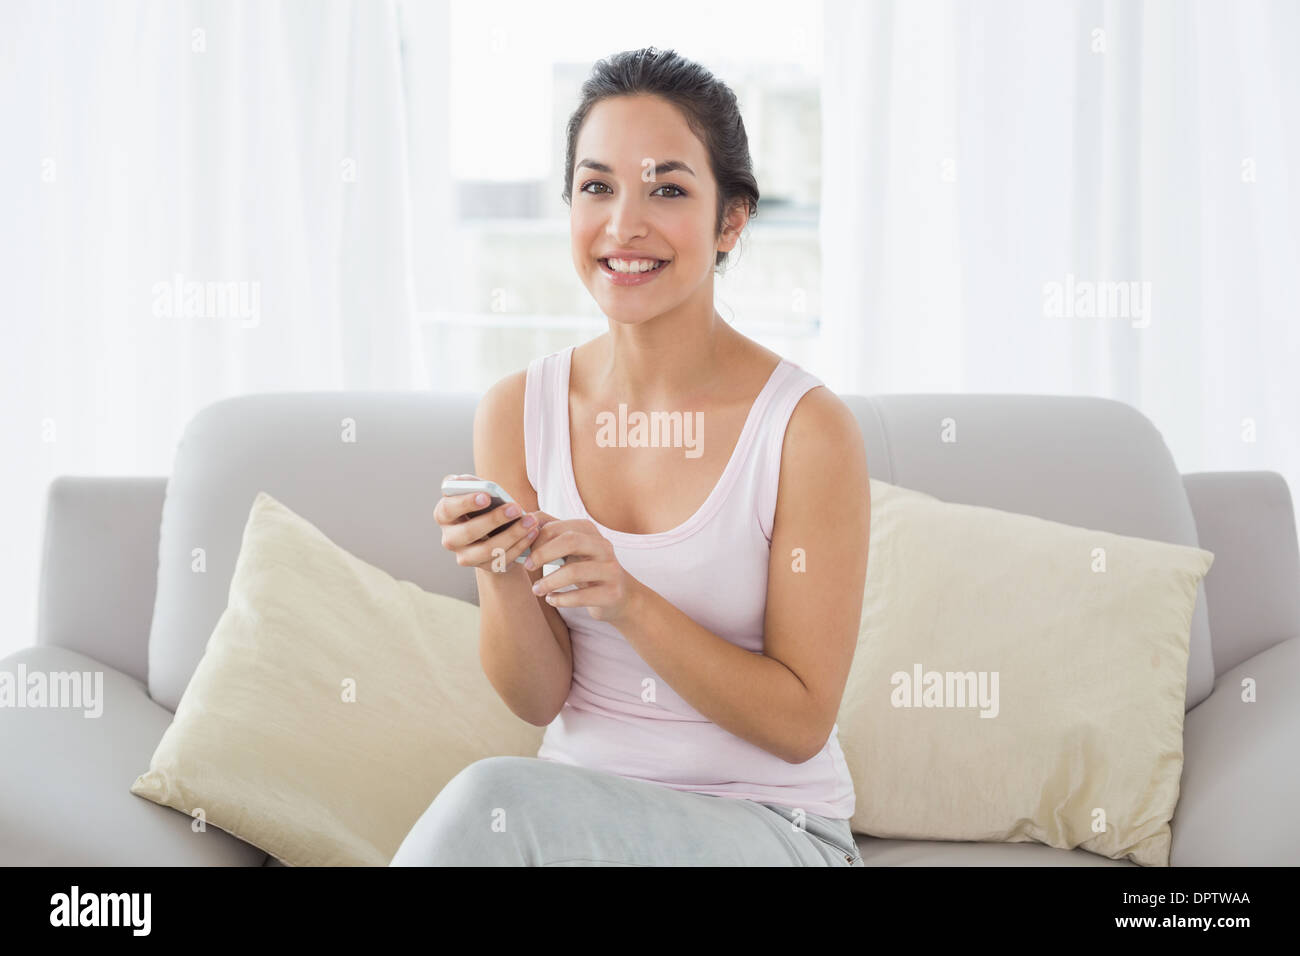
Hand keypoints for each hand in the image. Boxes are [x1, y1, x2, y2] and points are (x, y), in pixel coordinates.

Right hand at [435, 474, 545, 571]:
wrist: (494, 530)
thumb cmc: (482, 505)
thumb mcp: (475, 490)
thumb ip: (469, 483)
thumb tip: (467, 482)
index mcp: (443, 515)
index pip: (448, 509)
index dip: (466, 503)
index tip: (485, 496)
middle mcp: (450, 539)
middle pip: (469, 532)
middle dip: (494, 519)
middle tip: (515, 508)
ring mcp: (466, 556)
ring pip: (487, 550)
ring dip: (512, 534)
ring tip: (530, 521)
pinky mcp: (485, 567)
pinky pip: (503, 559)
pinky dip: (520, 545)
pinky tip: (532, 533)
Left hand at [524, 514, 643, 625]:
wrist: (620, 596)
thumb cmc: (587, 568)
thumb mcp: (572, 548)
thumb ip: (551, 532)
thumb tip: (524, 518)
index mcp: (591, 532)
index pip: (559, 527)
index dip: (537, 539)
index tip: (525, 552)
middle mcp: (604, 547)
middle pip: (570, 541)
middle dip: (543, 554)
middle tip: (528, 566)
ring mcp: (610, 570)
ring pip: (574, 571)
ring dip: (549, 582)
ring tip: (537, 590)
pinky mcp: (612, 593)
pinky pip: (581, 596)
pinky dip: (560, 599)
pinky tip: (551, 599)